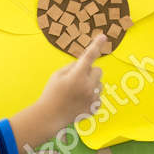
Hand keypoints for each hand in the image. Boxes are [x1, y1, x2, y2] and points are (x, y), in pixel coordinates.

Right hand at [12, 33, 106, 150]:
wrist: (50, 116)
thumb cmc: (51, 93)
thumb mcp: (57, 75)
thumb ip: (73, 66)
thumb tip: (85, 63)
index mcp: (77, 76)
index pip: (89, 56)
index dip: (96, 45)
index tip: (103, 36)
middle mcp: (87, 86)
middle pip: (98, 71)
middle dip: (90, 72)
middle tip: (77, 79)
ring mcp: (92, 98)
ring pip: (99, 84)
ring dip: (91, 85)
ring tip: (76, 93)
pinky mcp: (95, 108)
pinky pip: (98, 96)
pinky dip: (91, 97)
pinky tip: (79, 102)